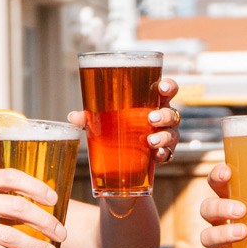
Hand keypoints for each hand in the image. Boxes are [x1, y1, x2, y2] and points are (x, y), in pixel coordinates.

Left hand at [65, 77, 181, 164]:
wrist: (120, 161)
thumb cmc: (116, 129)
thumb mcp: (103, 121)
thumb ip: (91, 117)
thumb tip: (73, 117)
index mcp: (151, 101)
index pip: (167, 89)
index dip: (168, 86)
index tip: (162, 88)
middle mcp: (162, 117)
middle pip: (172, 112)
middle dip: (165, 115)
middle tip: (151, 118)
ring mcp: (164, 135)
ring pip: (173, 133)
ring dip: (164, 136)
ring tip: (151, 141)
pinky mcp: (162, 153)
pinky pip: (169, 153)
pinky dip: (164, 154)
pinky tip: (156, 156)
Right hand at [196, 161, 246, 247]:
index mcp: (232, 201)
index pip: (216, 184)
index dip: (216, 176)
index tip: (227, 173)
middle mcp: (221, 222)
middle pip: (207, 209)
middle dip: (220, 207)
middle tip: (241, 210)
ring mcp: (223, 246)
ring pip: (208, 238)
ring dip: (223, 235)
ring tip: (243, 232)